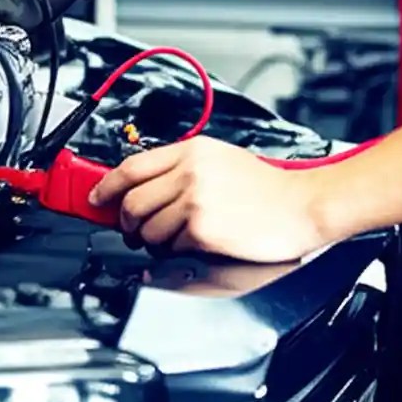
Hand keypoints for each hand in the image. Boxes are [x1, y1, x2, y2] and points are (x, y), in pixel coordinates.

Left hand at [88, 137, 330, 262]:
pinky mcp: (201, 230)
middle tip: (132, 230)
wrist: (304, 206)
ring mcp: (194, 201)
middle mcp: (188, 173)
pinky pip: (170, 246)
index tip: (97, 198)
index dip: (106, 186)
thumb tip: (141, 185)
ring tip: (173, 238)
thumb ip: (180, 167)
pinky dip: (177, 249)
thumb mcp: (220, 159)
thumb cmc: (268, 187)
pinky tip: (196, 243)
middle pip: (132, 201)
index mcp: (191, 151)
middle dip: (126, 222)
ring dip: (153, 239)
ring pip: (147, 228)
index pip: (130, 167)